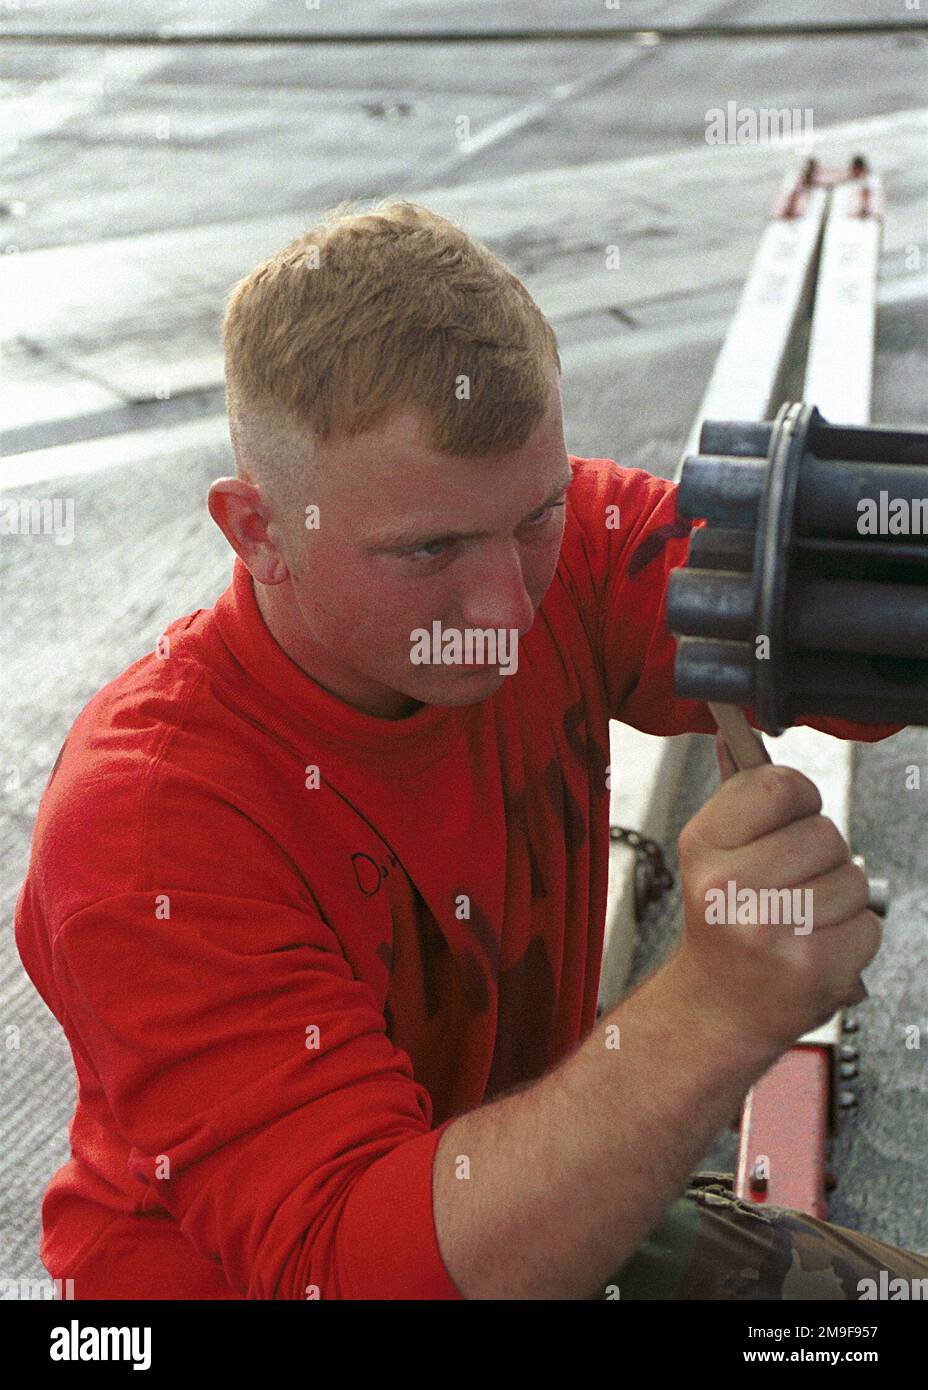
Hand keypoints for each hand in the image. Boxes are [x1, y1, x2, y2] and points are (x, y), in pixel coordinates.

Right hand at [675, 749, 879, 1050]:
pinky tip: (817, 943)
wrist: (717, 1007)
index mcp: (702, 846)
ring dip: (840, 897)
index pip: (777, 784)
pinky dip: (854, 935)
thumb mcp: (711, 855)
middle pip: (825, 833)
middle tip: (791, 881)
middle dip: (822, 855)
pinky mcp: (811, 967)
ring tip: (804, 916)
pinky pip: (868, 924)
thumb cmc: (723, 924)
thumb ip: (735, 797)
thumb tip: (733, 735)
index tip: (789, 819)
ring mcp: (770, 930)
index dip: (799, 798)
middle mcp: (728, 887)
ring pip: (853, 878)